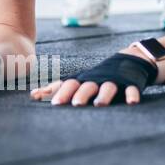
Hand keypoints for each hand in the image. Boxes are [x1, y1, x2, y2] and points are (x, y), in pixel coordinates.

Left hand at [30, 50, 156, 106]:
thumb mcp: (78, 80)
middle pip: (87, 86)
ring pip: (108, 87)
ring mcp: (114, 81)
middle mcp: (97, 80)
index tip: (53, 103)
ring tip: (99, 104)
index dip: (60, 92)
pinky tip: (131, 102)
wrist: (130, 59)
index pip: (69, 84)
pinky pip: (131, 89)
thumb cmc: (97, 76)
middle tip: (75, 104)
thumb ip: (57, 89)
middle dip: (81, 94)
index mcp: (84, 79)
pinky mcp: (130, 83)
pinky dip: (132, 95)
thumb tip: (33, 95)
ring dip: (103, 95)